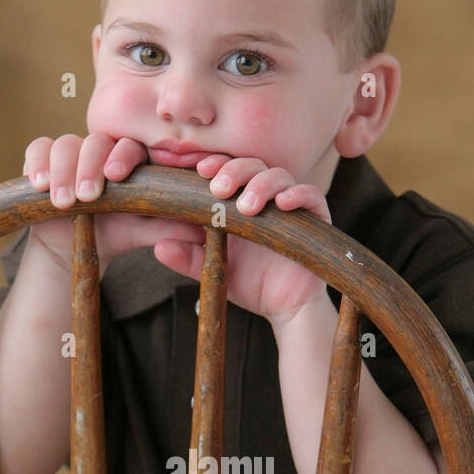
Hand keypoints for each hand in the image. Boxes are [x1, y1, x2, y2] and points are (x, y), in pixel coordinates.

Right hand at [22, 133, 204, 270]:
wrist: (75, 245)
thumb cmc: (114, 233)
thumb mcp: (141, 231)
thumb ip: (167, 226)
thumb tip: (203, 227)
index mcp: (129, 159)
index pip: (128, 146)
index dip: (122, 156)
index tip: (115, 178)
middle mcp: (100, 149)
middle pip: (95, 142)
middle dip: (89, 167)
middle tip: (88, 197)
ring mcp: (71, 151)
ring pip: (65, 144)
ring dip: (63, 171)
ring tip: (64, 202)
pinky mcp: (43, 159)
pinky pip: (37, 149)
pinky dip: (36, 163)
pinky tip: (38, 185)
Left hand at [155, 153, 331, 323]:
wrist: (285, 308)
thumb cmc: (251, 285)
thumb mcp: (215, 271)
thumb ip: (188, 259)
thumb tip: (158, 247)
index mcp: (240, 202)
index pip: (228, 169)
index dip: (215, 164)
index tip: (197, 171)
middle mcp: (266, 197)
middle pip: (252, 165)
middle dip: (234, 170)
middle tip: (218, 188)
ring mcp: (292, 206)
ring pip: (279, 176)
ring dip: (261, 185)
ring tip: (246, 207)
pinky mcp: (316, 218)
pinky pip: (312, 196)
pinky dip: (298, 194)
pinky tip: (283, 204)